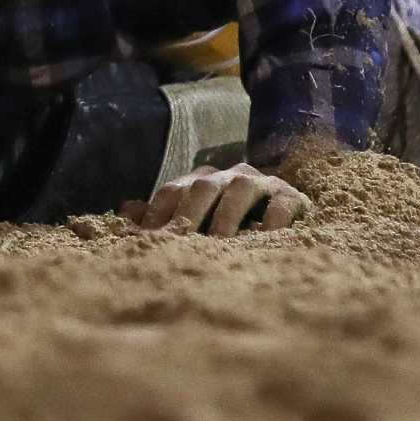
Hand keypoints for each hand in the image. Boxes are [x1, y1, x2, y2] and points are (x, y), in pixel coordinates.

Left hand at [121, 163, 311, 236]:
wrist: (282, 219)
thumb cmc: (226, 228)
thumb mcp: (193, 223)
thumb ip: (159, 217)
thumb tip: (126, 212)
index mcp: (200, 181)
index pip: (172, 191)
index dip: (157, 215)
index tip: (146, 241)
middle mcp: (228, 176)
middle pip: (203, 186)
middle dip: (189, 214)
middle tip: (180, 244)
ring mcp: (261, 183)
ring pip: (241, 188)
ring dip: (227, 216)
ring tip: (220, 244)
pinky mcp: (292, 197)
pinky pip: (282, 203)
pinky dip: (273, 220)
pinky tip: (264, 240)